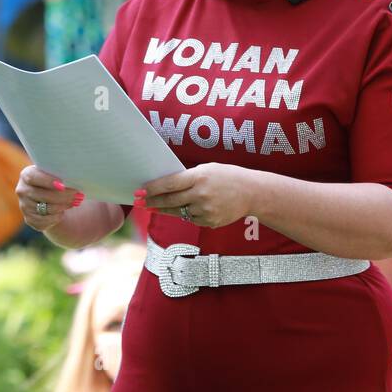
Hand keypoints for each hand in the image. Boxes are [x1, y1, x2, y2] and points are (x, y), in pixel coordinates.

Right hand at [15, 165, 84, 231]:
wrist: (49, 197)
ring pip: (46, 209)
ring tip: (75, 202)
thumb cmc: (55, 180)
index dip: (48, 181)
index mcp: (27, 175)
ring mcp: (24, 206)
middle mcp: (22, 190)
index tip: (63, 185)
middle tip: (78, 195)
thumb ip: (61, 173)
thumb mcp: (55, 173)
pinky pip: (45, 221)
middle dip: (64, 196)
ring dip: (63, 206)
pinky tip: (63, 212)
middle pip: (43, 195)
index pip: (33, 177)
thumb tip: (76, 176)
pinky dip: (56, 217)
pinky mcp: (29, 219)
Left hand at [142, 163, 257, 228]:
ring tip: (155, 207)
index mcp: (200, 177)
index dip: (152, 189)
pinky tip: (185, 209)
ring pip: (178, 212)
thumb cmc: (227, 176)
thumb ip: (188, 177)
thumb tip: (165, 185)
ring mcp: (206, 210)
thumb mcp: (208, 169)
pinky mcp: (210, 222)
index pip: (170, 184)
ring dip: (166, 210)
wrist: (252, 192)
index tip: (139, 191)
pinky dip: (186, 214)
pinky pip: (191, 219)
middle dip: (152, 202)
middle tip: (139, 202)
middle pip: (170, 201)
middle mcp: (201, 194)